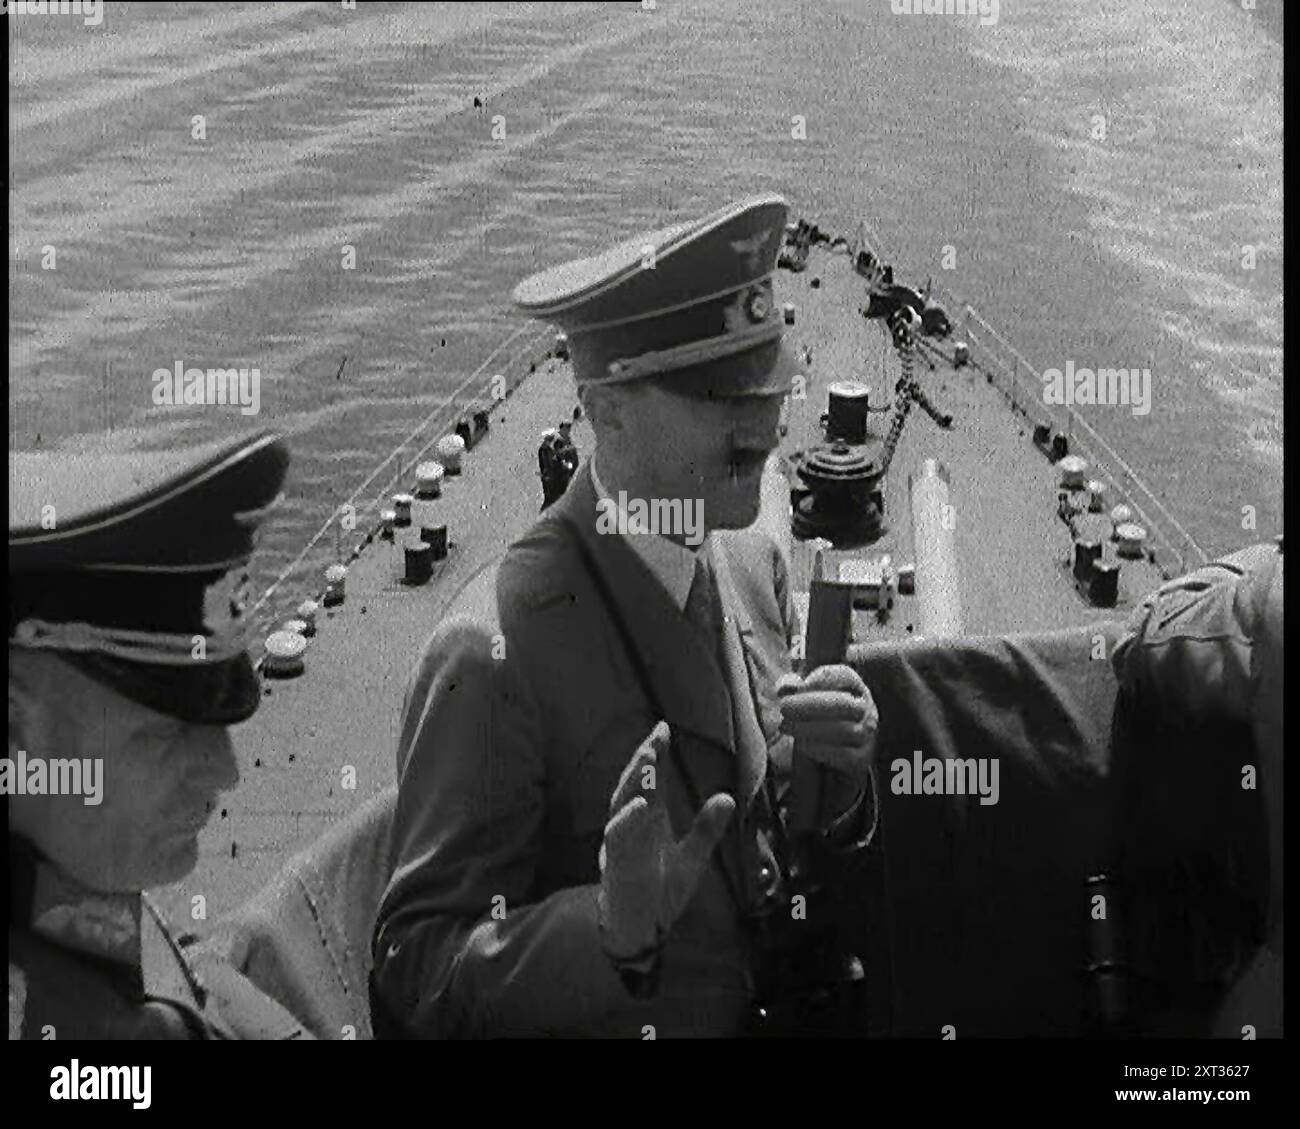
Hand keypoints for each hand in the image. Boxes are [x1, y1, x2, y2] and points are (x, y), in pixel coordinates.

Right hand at [597, 721, 734, 960]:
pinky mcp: (617, 863)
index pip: (652, 782)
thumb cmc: (661, 892)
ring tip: (648, 757)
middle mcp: (632, 826)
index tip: (664, 729)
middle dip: (644, 760)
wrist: (641, 930)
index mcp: (649, 822)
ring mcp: (622, 843)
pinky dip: (628, 820)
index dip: (656, 756)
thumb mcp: (692, 858)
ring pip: (622, 804)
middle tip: (657, 735)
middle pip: (634, 785)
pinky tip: (640, 805)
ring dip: (634, 781)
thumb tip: (727, 797)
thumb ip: (706, 829)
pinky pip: (619, 838)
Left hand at [776, 664, 877, 785]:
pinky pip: (846, 755)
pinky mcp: (862, 758)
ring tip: (785, 726)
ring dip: (811, 728)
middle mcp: (865, 708)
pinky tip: (801, 745)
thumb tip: (783, 689)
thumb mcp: (807, 699)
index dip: (818, 680)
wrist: (832, 756)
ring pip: (846, 730)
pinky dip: (822, 750)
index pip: (844, 676)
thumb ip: (796, 690)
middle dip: (810, 704)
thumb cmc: (816, 718)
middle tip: (783, 707)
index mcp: (854, 686)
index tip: (795, 688)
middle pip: (843, 704)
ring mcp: (866, 734)